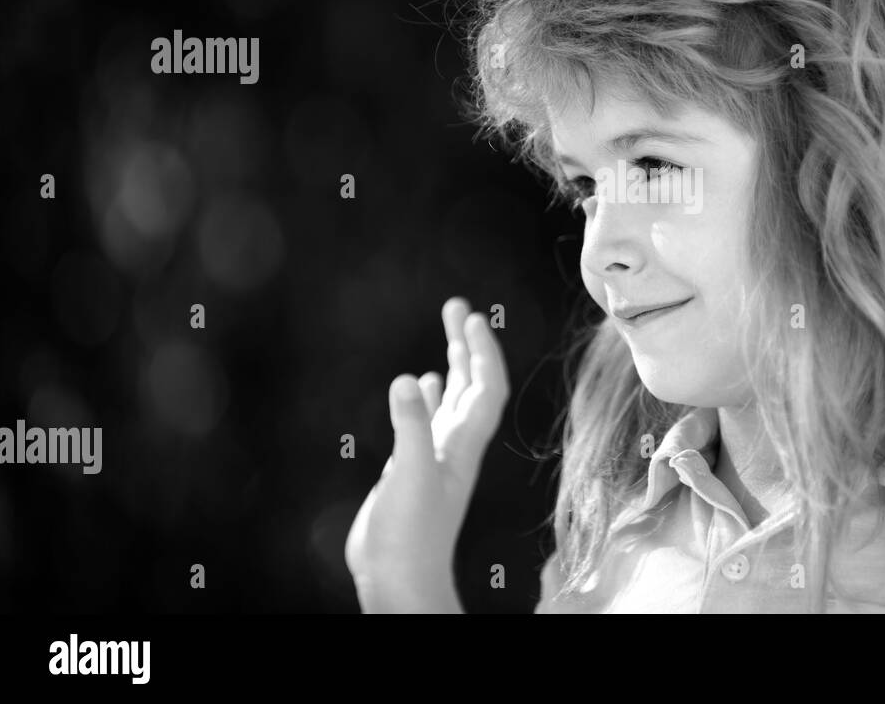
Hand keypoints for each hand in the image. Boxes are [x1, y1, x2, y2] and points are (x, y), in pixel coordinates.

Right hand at [344, 297, 509, 612]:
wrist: (399, 578)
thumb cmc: (409, 535)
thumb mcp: (408, 475)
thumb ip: (410, 428)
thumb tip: (409, 380)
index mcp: (462, 443)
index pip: (486, 388)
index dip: (483, 352)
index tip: (472, 318)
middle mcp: (455, 444)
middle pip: (472, 384)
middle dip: (467, 344)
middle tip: (457, 306)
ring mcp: (435, 454)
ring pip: (452, 397)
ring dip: (452, 362)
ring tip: (448, 328)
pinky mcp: (414, 467)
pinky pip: (429, 420)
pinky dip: (430, 395)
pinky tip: (422, 382)